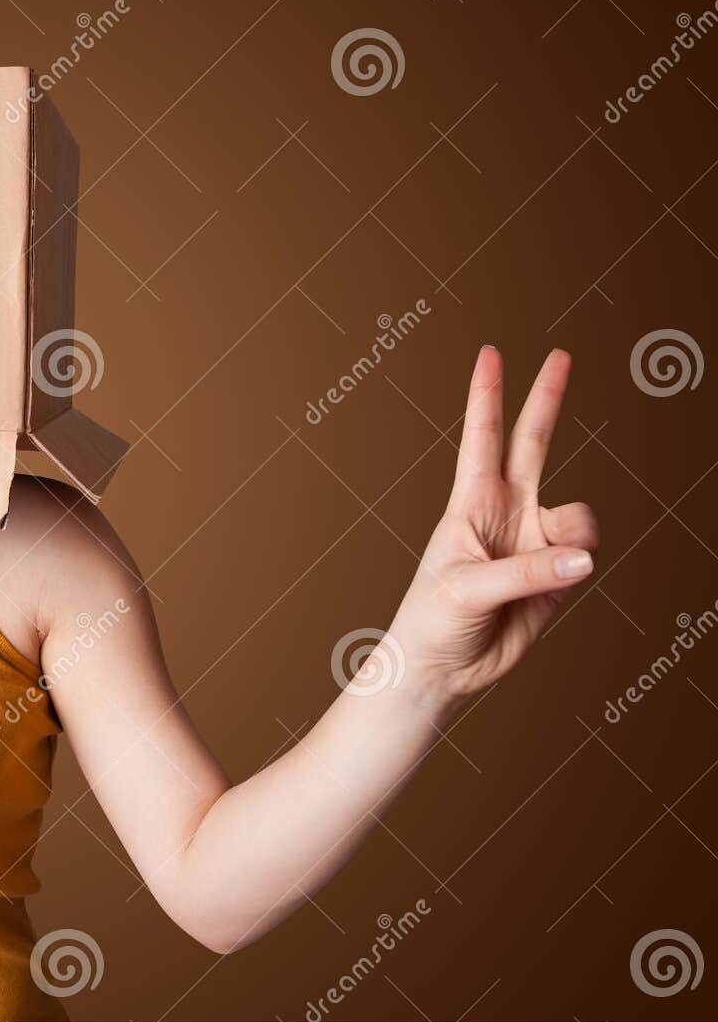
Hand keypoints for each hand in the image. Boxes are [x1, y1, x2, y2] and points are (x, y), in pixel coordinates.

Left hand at [388, 347, 599, 702]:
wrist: (444, 668)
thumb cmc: (434, 620)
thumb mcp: (467, 590)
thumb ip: (524, 573)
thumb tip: (582, 560)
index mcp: (470, 503)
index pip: (482, 438)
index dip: (487, 395)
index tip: (491, 353)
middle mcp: (506, 512)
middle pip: (533, 442)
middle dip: (546, 399)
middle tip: (561, 354)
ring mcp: (534, 539)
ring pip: (578, 512)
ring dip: (575, 533)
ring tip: (555, 566)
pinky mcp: (557, 573)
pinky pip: (587, 553)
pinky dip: (582, 563)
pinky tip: (566, 577)